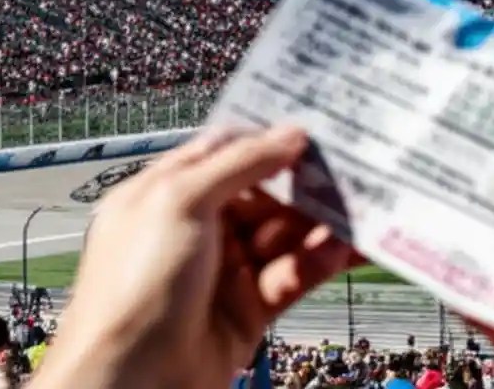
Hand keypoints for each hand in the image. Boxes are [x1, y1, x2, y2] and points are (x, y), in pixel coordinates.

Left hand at [32, 126, 359, 388]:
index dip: (266, 139)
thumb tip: (290, 134)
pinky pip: (291, 277)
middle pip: (264, 194)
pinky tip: (344, 249)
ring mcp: (224, 270)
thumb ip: (240, 164)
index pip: (223, 152)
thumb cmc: (136, 286)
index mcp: (166, 194)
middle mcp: (196, 229)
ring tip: (360, 208)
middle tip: (350, 169)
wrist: (133, 380)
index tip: (312, 128)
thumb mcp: (180, 202)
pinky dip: (318, 262)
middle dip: (304, 184)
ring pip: (284, 236)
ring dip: (320, 224)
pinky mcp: (248, 308)